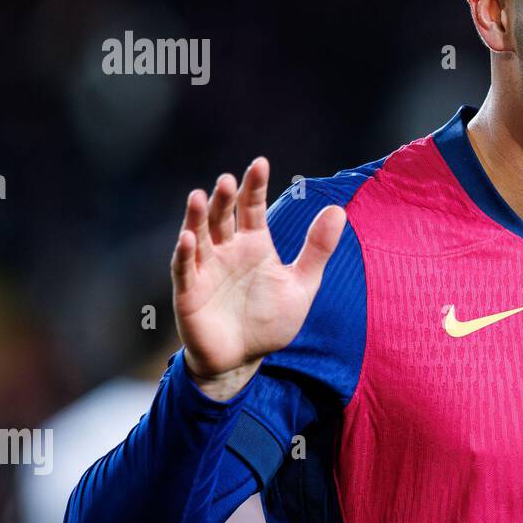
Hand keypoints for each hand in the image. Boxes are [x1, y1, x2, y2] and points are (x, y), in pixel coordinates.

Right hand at [170, 158, 345, 401]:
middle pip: (222, 217)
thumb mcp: (302, 284)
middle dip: (224, 198)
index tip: (260, 163)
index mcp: (253, 245)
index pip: (252, 208)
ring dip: (197, 217)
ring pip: (198, 236)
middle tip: (228, 180)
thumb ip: (318, 249)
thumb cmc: (270, 321)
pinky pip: (184, 269)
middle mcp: (226, 250)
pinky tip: (187, 239)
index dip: (255, 186)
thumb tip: (338, 210)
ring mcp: (205, 269)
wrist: (244, 360)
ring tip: (199, 195)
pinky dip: (184, 254)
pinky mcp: (188, 292)